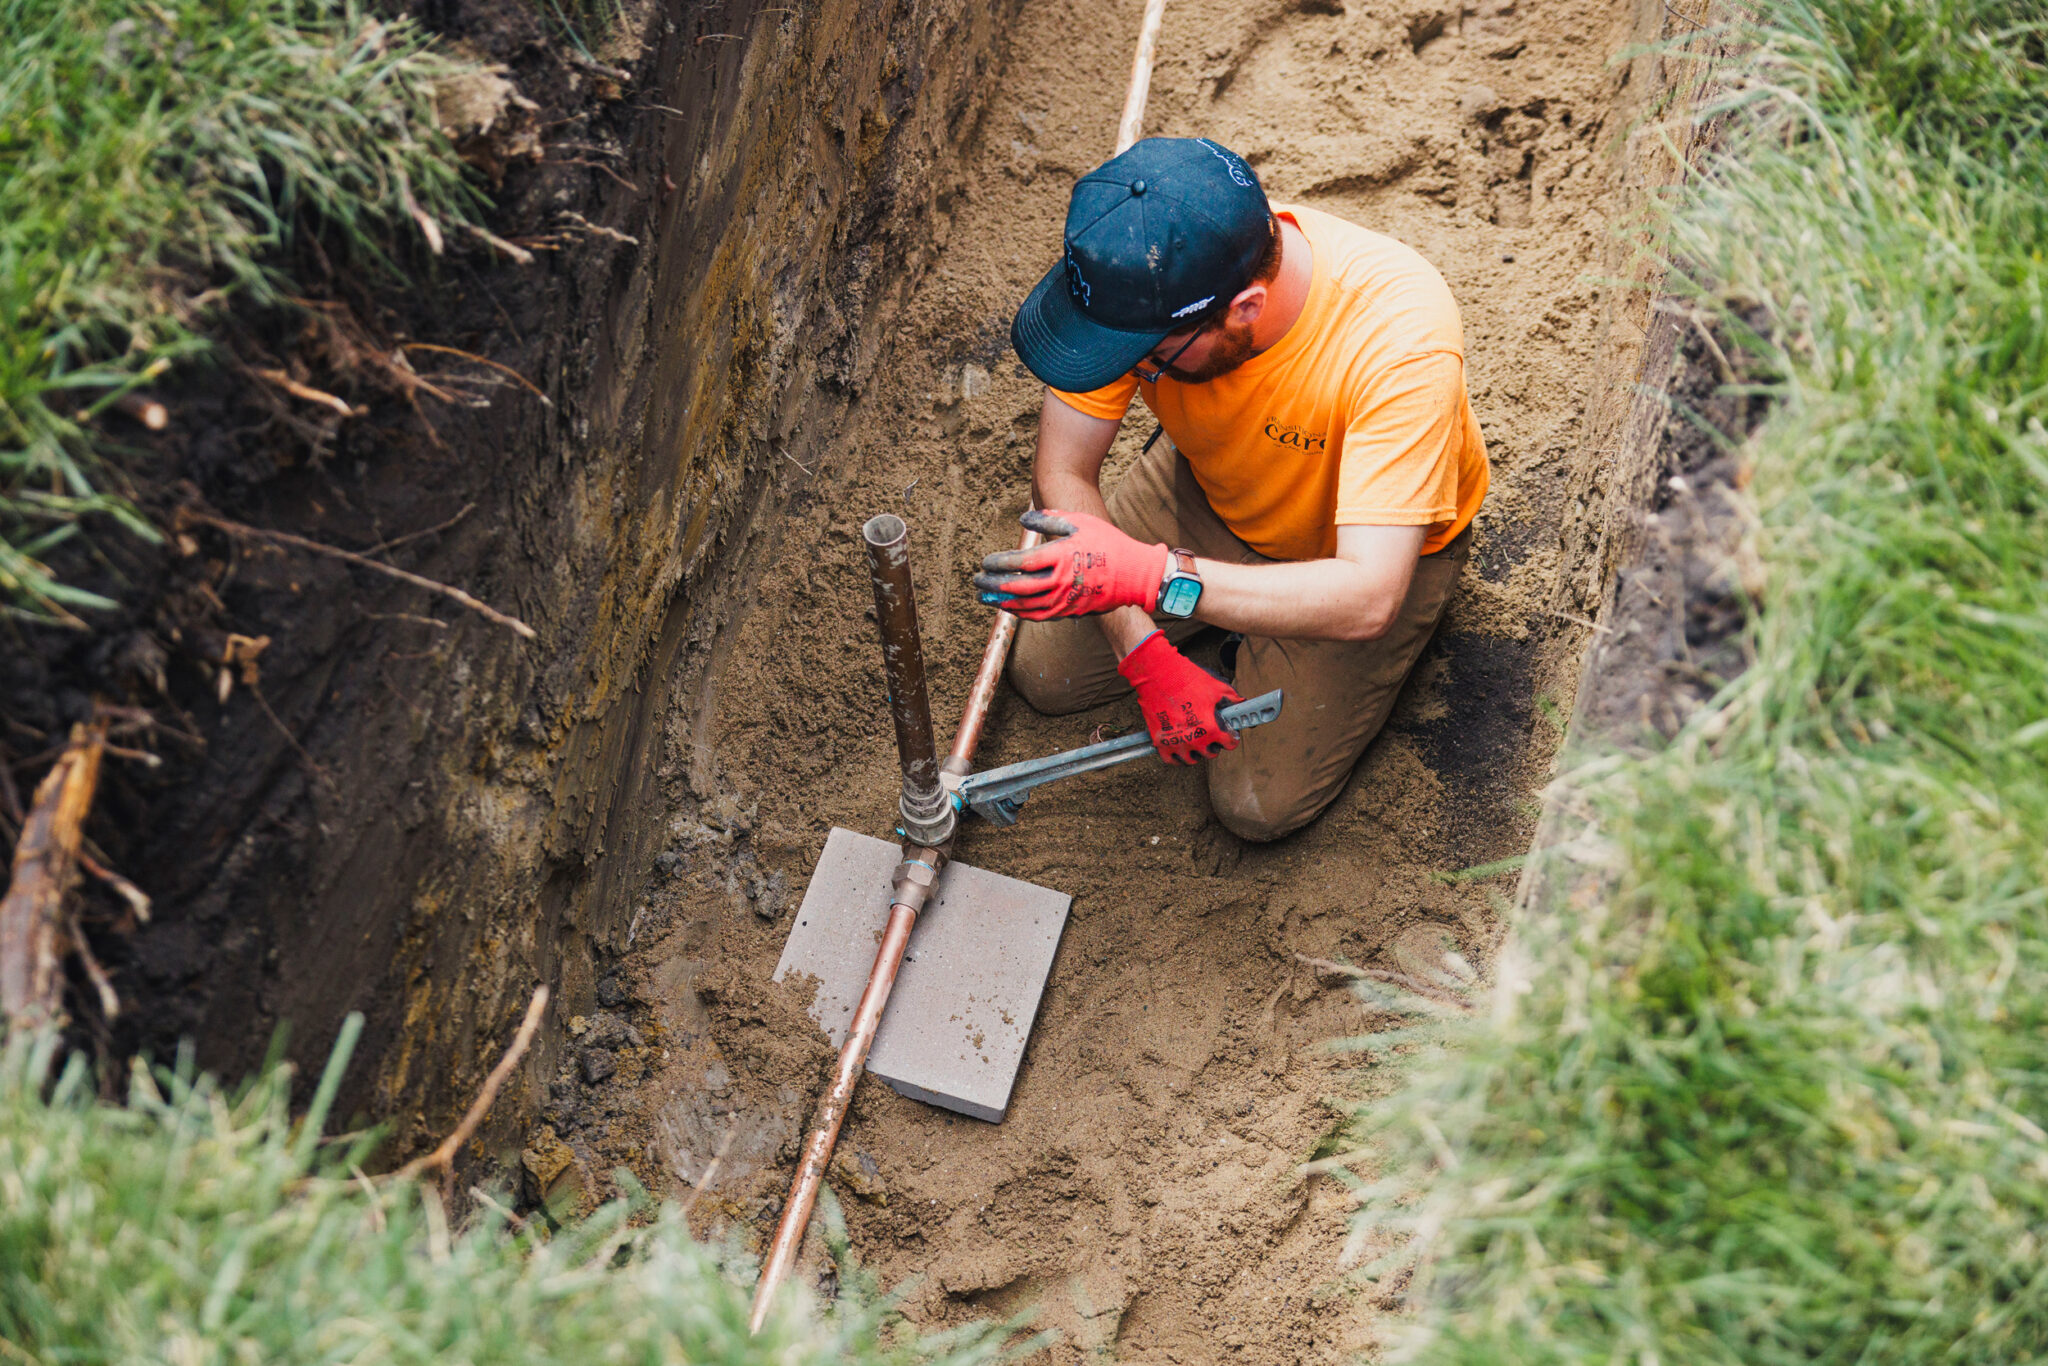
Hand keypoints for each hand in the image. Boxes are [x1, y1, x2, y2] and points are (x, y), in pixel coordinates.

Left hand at [974, 509, 1168, 619]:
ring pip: (1026, 606)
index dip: (998, 564)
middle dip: (993, 585)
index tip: (984, 562)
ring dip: (1002, 603)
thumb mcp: (1078, 522)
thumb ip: (1048, 520)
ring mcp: (1065, 599)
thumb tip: (1023, 519)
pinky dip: (1022, 613)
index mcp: (1060, 556)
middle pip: (1017, 587)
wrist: (1135, 573)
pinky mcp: (1071, 610)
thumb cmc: (1107, 542)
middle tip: (977, 581)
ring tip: (986, 598)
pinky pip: (1040, 615)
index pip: (1019, 563)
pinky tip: (1011, 609)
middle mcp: (1060, 580)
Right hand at [1116, 631, 1241, 764]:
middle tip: (1211, 736)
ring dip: (1196, 753)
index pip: (1229, 744)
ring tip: (1195, 743)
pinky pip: (1171, 760)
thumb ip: (1232, 698)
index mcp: (1211, 728)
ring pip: (1191, 760)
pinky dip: (1177, 757)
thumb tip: (1242, 702)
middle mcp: (1194, 740)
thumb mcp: (1216, 687)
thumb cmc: (1187, 678)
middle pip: (1210, 754)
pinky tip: (1180, 749)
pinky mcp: (1160, 741)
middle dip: (1213, 745)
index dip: (1231, 738)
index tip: (1228, 734)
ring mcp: (1176, 742)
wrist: (1158, 674)